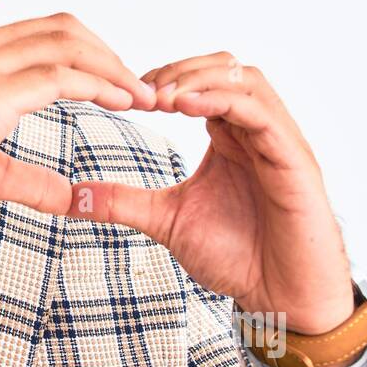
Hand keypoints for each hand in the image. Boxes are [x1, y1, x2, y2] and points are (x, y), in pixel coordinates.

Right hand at [0, 13, 156, 253]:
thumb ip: (26, 178)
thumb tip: (67, 196)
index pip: (45, 35)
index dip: (92, 56)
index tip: (124, 87)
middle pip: (63, 29)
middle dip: (111, 56)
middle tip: (144, 90)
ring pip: (66, 45)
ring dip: (113, 69)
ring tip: (143, 96)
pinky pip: (55, 77)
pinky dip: (97, 85)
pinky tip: (120, 102)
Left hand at [67, 52, 354, 334]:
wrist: (283, 299)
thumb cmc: (241, 257)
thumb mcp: (167, 221)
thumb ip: (124, 202)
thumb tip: (74, 197)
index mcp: (230, 136)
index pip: (200, 80)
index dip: (163, 78)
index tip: (125, 94)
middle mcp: (256, 130)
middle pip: (224, 67)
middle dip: (179, 70)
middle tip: (141, 90)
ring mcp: (278, 141)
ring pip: (245, 79)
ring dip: (199, 79)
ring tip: (161, 95)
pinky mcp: (293, 159)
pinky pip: (261, 112)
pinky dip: (224, 101)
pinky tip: (187, 107)